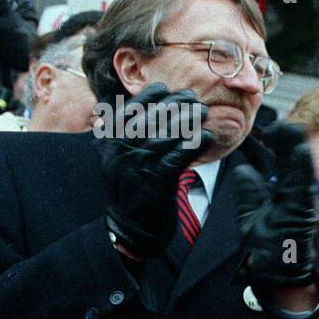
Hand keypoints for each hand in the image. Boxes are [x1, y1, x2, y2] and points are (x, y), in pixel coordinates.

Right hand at [100, 83, 211, 259]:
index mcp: (111, 146)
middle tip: (193, 97)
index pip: (127, 112)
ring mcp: (138, 168)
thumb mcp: (118, 161)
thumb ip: (121, 136)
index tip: (165, 88)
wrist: (131, 230)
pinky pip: (176, 158)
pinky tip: (207, 136)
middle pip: (149, 119)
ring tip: (204, 111)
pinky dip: (193, 145)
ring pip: (164, 136)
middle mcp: (121, 154)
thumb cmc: (132, 192)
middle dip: (173, 104)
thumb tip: (122, 108)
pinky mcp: (156, 184)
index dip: (147, 97)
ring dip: (187, 120)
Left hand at [233, 142, 318, 289]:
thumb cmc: (268, 248)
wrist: (277, 275)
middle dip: (288, 139)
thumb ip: (249, 192)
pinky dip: (302, 168)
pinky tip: (300, 151)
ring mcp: (304, 203)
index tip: (266, 130)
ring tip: (290, 128)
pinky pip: (304, 187)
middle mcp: (298, 195)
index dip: (277, 144)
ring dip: (296, 147)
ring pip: (302, 169)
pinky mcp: (305, 212)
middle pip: (294, 161)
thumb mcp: (251, 215)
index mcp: (286, 194)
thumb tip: (243, 170)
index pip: (282, 162)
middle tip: (277, 123)